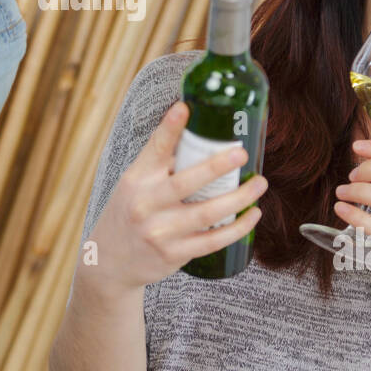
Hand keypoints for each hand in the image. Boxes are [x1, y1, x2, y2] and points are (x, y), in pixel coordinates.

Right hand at [83, 101, 266, 296]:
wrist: (110, 261)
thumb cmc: (129, 214)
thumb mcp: (134, 184)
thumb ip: (161, 164)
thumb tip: (198, 135)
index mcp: (137, 180)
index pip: (154, 149)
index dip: (169, 128)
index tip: (184, 109)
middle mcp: (145, 204)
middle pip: (185, 183)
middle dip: (216, 167)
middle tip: (241, 154)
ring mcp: (160, 232)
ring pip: (206, 214)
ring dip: (238, 198)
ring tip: (259, 184)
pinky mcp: (174, 254)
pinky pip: (212, 241)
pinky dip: (237, 228)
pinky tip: (252, 215)